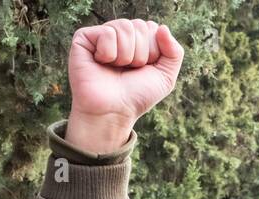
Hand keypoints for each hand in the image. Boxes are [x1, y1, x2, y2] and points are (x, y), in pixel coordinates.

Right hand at [65, 18, 184, 153]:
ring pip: (124, 28)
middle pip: (140, 26)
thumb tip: (163, 27)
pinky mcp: (84, 38)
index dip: (153, 52)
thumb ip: (174, 52)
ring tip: (115, 69)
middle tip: (128, 70)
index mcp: (137, 40)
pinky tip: (101, 63)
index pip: (153, 28)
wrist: (113, 112)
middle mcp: (119, 35)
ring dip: (125, 56)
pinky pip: (107, 33)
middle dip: (140, 54)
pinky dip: (109, 53)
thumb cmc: (136, 96)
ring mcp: (101, 35)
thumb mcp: (165, 77)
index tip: (143, 69)